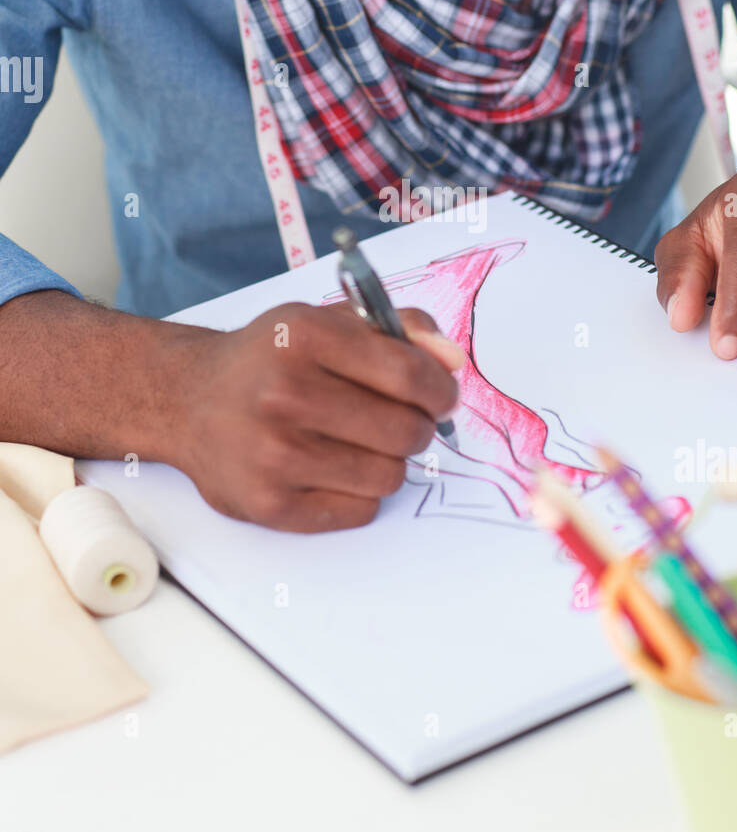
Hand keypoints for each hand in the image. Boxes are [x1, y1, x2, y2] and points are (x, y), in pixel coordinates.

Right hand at [174, 302, 462, 530]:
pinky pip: (360, 510)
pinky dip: (360, 492)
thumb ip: (399, 328)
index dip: (440, 390)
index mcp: (306, 337)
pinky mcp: (269, 504)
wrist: (187, 400)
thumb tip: (453, 361)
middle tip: (399, 420)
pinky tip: (333, 467)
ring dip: (388, 461)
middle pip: (406, 431)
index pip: (411, 376)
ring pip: (389, 476)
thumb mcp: (327, 321)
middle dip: (417, 426)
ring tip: (359, 442)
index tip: (440, 396)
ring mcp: (274, 454)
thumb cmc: (270, 358)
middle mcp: (285, 394)